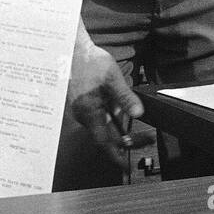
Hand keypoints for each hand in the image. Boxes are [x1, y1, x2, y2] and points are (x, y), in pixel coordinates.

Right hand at [68, 26, 154, 167]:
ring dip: (115, 119)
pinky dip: (107, 111)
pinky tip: (110, 97)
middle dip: (123, 135)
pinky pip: (95, 114)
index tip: (124, 165)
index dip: (114, 155)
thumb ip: (125, 98)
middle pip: (104, 134)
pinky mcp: (79, 103)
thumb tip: (138, 113)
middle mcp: (81, 115)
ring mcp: (79, 110)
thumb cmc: (90, 62)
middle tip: (142, 137)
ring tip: (121, 102)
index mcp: (88, 112)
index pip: (103, 142)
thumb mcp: (113, 78)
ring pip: (101, 122)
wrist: (71, 49)